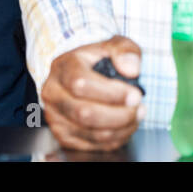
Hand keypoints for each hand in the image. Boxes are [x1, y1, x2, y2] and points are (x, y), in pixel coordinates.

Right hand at [41, 35, 144, 150]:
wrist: (79, 75)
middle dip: (120, 115)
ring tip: (136, 115)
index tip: (135, 95)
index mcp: (62, 67)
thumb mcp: (113, 45)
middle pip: (84, 113)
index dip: (111, 93)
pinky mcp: (63, 135)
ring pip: (92, 133)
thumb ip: (125, 51)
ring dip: (122, 128)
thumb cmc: (97, 61)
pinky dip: (116, 139)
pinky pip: (93, 145)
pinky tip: (125, 125)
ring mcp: (55, 116)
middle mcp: (53, 92)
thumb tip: (130, 69)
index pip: (80, 84)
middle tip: (139, 108)